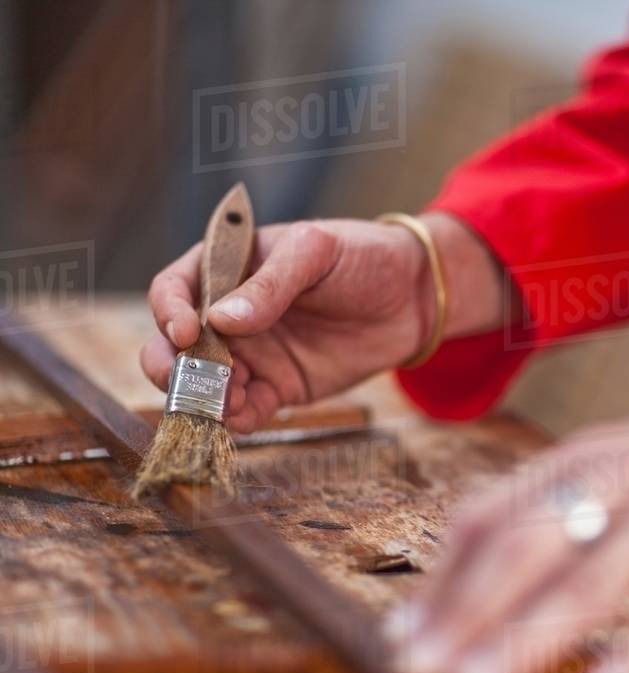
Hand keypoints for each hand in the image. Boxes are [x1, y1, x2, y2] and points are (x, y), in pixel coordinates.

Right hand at [141, 213, 505, 432]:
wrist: (413, 297)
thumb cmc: (362, 257)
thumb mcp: (316, 253)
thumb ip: (271, 284)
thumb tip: (222, 320)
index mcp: (227, 267)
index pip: (175, 289)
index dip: (170, 311)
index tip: (188, 331)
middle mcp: (228, 314)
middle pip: (175, 344)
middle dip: (170, 365)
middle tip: (186, 379)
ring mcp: (251, 354)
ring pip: (203, 383)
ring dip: (202, 397)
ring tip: (224, 400)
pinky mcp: (277, 387)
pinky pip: (243, 409)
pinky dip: (235, 418)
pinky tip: (244, 416)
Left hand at [385, 395, 628, 672]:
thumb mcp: (614, 472)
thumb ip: (545, 520)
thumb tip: (453, 599)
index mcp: (579, 458)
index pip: (488, 517)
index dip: (441, 582)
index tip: (402, 642)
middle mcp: (619, 472)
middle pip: (525, 543)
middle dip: (467, 611)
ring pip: (594, 573)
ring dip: (530, 633)